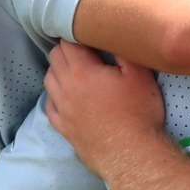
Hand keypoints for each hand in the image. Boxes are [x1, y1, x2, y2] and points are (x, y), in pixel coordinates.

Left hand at [42, 39, 167, 177]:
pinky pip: (49, 105)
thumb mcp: (140, 75)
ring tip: (77, 71)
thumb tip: (114, 36)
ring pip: (49, 79)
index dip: (78, 34)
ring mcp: (61, 109)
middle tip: (85, 50)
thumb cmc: (138, 113)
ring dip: (59, 69)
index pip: (68, 41)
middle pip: (55, 57)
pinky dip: (55, 95)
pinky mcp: (63, 127)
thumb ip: (124, 51)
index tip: (91, 35)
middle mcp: (65, 87)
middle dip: (67, 49)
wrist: (131, 154)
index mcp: (82, 70)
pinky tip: (67, 96)